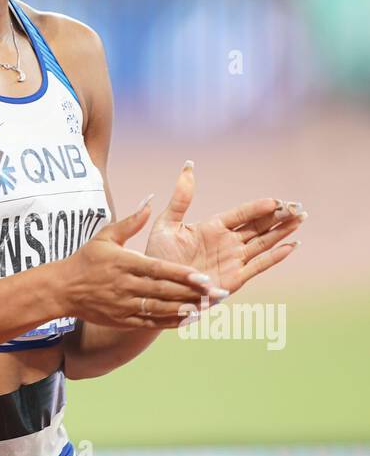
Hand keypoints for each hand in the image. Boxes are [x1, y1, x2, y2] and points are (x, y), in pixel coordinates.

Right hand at [58, 196, 223, 329]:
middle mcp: (126, 286)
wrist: (63, 289)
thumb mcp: (106, 236)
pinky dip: (171, 322)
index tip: (204, 277)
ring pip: (160, 309)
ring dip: (186, 309)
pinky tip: (189, 319)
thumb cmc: (86, 259)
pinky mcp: (123, 320)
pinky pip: (151, 323)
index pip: (158, 270)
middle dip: (193, 293)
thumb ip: (131, 221)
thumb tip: (150, 200)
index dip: (182, 274)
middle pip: (164, 291)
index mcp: (124, 263)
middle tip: (218, 293)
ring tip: (209, 307)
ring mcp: (124, 306)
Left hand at [144, 161, 305, 298]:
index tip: (275, 200)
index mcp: (212, 227)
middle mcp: (226, 242)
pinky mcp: (235, 279)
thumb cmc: (158, 257)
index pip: (242, 214)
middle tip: (299, 206)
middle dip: (279, 216)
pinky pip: (259, 265)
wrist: (156, 289)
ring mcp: (232, 260)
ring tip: (301, 220)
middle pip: (259, 226)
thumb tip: (188, 166)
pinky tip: (292, 246)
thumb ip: (180, 198)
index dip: (258, 207)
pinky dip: (275, 256)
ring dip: (282, 232)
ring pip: (263, 242)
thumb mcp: (166, 224)